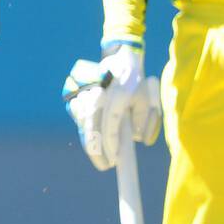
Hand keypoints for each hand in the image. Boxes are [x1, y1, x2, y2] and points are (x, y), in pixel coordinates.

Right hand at [63, 45, 161, 172]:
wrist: (119, 57)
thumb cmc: (135, 81)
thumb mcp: (146, 97)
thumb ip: (144, 118)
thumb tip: (139, 138)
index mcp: (118, 94)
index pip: (110, 124)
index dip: (110, 144)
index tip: (115, 159)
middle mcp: (99, 93)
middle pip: (92, 127)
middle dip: (96, 150)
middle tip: (105, 166)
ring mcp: (85, 92)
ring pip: (83, 123)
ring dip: (89, 142)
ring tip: (99, 157)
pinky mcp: (77, 93)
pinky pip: (78, 116)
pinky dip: (84, 130)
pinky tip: (92, 141)